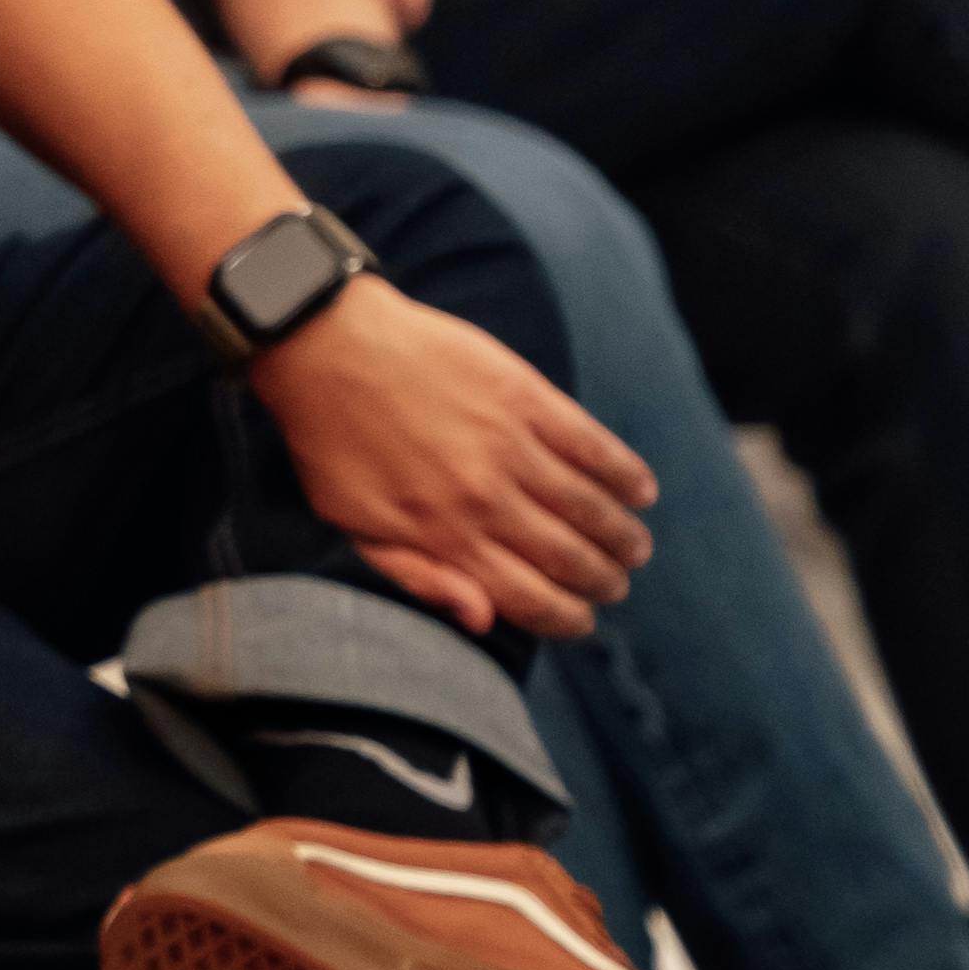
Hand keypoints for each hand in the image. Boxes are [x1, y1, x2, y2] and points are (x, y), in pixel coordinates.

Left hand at [252, 270, 653, 638]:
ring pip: (588, 505)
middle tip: (617, 585)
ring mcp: (508, 444)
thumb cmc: (334, 442)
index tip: (584, 620)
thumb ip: (419, 576)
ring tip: (635, 548)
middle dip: (602, 581)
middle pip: (568, 557)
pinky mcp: (523, 395)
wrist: (327, 347)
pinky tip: (642, 490)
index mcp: (443, 536)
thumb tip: (483, 622)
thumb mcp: (354, 524)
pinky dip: (624, 472)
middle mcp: (484, 498)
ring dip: (622, 534)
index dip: (567, 618)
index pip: (528, 598)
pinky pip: (591, 443)